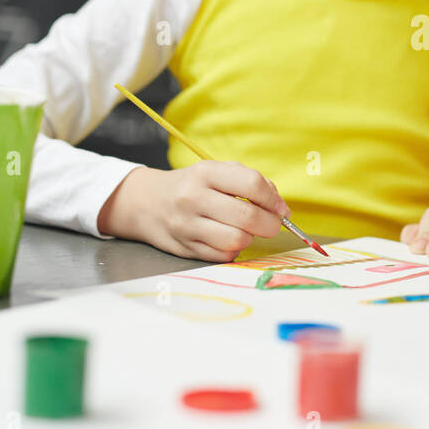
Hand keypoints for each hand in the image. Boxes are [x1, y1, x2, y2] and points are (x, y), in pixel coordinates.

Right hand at [99, 163, 287, 262]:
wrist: (147, 203)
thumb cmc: (192, 186)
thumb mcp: (217, 171)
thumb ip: (251, 182)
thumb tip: (280, 208)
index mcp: (206, 173)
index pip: (252, 184)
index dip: (274, 199)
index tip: (281, 208)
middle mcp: (194, 198)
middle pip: (247, 217)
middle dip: (270, 224)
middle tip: (273, 224)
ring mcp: (187, 226)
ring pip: (236, 240)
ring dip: (250, 238)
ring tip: (246, 231)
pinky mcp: (185, 248)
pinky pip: (223, 256)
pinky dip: (233, 250)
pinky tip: (228, 239)